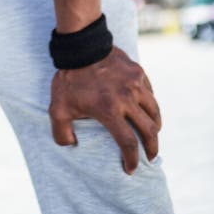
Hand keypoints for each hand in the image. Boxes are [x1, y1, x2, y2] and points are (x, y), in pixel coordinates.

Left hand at [49, 45, 161, 173]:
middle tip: (150, 157)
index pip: (128, 143)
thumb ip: (61, 131)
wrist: (80, 44)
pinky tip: (146, 110)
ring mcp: (135, 83)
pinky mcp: (138, 71)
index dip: (132, 160)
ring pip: (154, 111)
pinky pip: (150, 93)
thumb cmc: (69, 77)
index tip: (131, 169)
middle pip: (149, 130)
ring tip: (152, 134)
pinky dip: (151, 105)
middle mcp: (126, 98)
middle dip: (152, 148)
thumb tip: (70, 145)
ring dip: (155, 126)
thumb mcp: (57, 106)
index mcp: (109, 109)